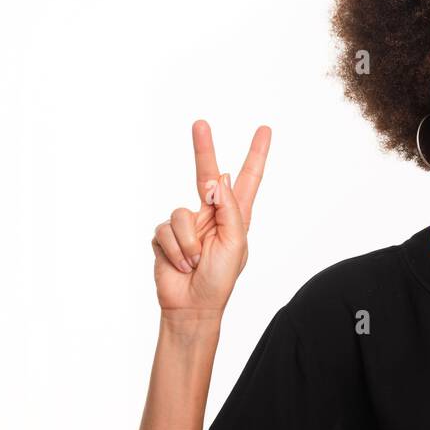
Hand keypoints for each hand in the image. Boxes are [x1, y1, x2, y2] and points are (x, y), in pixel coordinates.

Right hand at [151, 119, 270, 316]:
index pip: (246, 179)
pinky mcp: (165, 235)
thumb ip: (229, 210)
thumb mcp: (235, 244)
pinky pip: (165, 230)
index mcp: (235, 215)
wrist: (192, 306)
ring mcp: (186, 224)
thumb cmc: (220, 279)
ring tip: (194, 262)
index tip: (265, 130)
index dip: (255, 154)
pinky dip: (175, 249)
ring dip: (188, 242)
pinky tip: (180, 264)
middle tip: (200, 123)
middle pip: (205, 174)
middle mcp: (211, 214)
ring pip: (180, 213)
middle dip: (203, 149)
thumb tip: (219, 178)